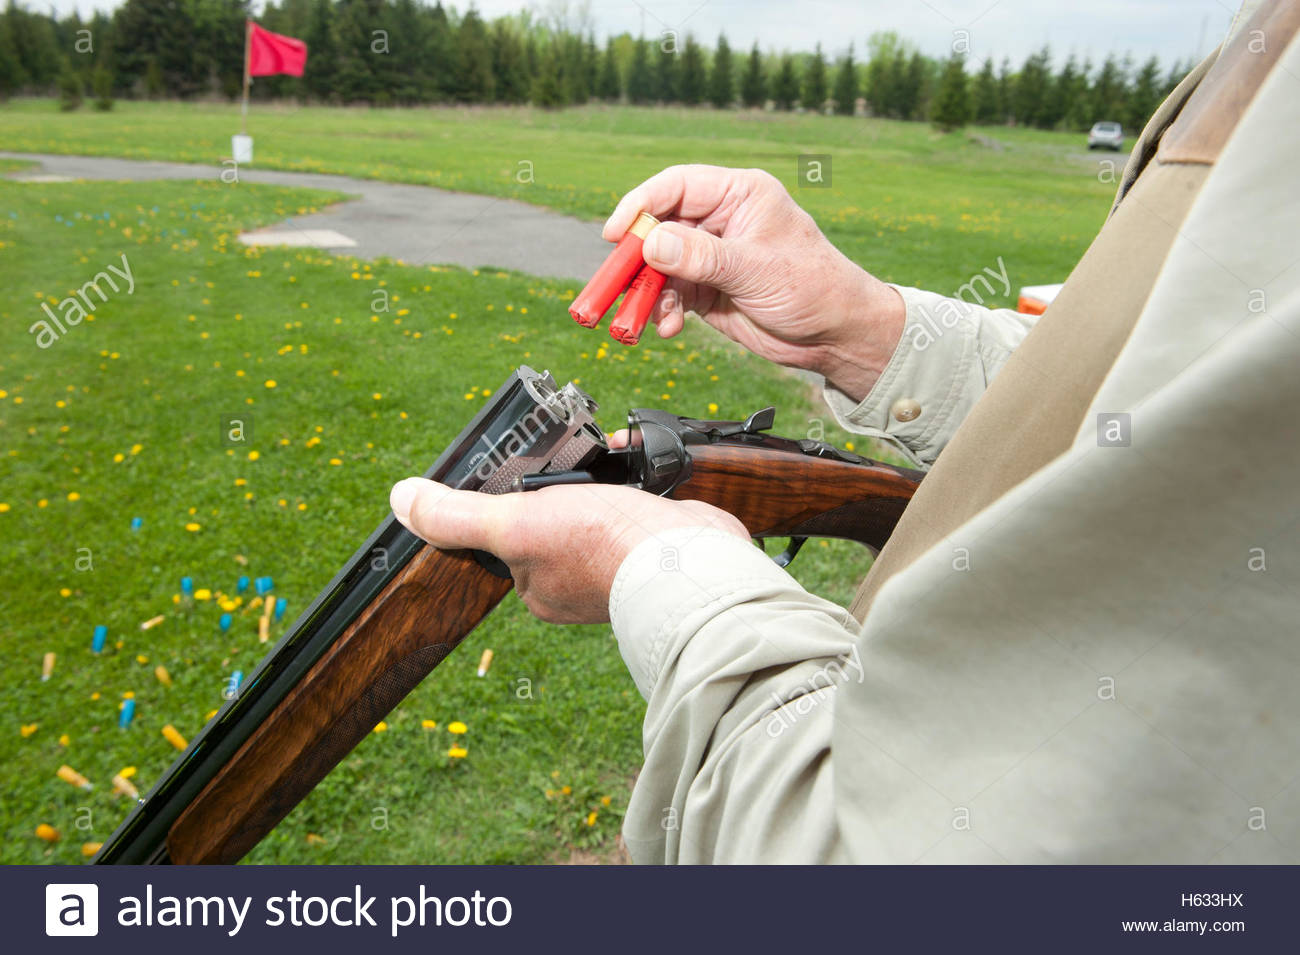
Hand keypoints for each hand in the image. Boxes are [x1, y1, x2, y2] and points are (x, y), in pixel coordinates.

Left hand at [389, 477, 748, 623]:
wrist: (694, 557)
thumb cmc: (603, 547)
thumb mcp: (515, 523)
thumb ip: (458, 516)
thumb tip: (403, 501)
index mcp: (539, 587)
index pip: (507, 539)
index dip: (512, 505)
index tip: (525, 481)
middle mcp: (577, 580)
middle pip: (552, 520)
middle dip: (560, 488)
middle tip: (566, 468)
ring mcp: (620, 562)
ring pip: (594, 510)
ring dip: (597, 481)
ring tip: (601, 464)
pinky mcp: (658, 540)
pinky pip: (633, 503)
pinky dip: (633, 479)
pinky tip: (632, 465)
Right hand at [603, 164, 905, 401]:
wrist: (835, 335)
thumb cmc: (814, 287)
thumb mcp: (756, 269)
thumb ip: (702, 256)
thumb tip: (652, 242)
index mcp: (738, 195)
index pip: (675, 187)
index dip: (640, 205)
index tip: (616, 233)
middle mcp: (720, 220)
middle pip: (658, 227)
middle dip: (637, 257)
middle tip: (620, 282)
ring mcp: (710, 256)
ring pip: (659, 266)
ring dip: (648, 292)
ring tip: (647, 317)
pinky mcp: (706, 289)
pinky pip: (669, 295)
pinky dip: (662, 311)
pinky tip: (668, 327)